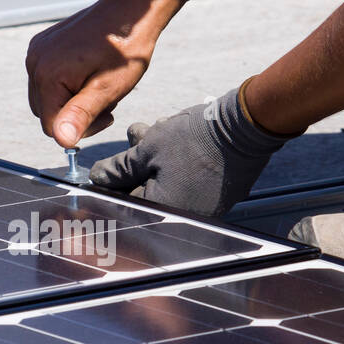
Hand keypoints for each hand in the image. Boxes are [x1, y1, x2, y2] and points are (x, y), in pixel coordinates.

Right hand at [25, 0, 161, 147]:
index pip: (51, 127)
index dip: (80, 128)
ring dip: (71, 99)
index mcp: (48, 74)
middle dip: (74, 114)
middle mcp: (35, 62)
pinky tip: (89, 72)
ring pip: (47, 98)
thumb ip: (81, 115)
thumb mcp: (108, 88)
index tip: (106, 114)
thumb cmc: (125, 49)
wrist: (129, 10)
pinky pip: (48, 79)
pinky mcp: (42, 45)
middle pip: (46, 113)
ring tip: (98, 84)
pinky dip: (67, 84)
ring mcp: (36, 51)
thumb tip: (62, 140)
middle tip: (104, 98)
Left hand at [88, 85, 290, 217]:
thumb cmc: (196, 138)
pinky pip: (186, 182)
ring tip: (157, 129)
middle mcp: (182, 216)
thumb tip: (98, 178)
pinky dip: (176, 163)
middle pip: (146, 192)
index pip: (125, 202)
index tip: (107, 169)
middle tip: (138, 138)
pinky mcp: (215, 195)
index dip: (113, 183)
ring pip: (166, 183)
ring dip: (155, 157)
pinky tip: (173, 137)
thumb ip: (120, 168)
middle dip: (136, 165)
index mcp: (162, 209)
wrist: (245, 127)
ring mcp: (201, 207)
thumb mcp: (148, 148)